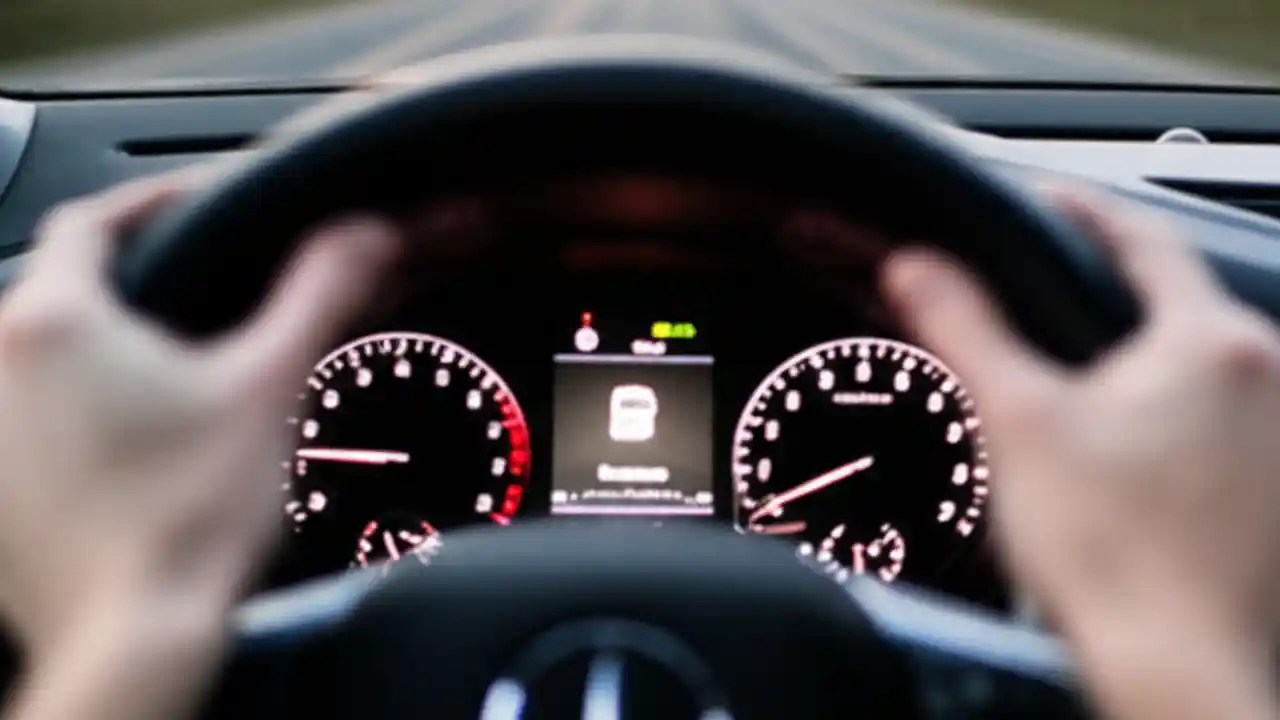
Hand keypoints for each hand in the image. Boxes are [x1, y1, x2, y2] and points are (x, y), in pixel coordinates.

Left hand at [0, 174, 396, 668]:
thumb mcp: (270, 387)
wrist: (135, 636)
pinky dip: (81, 413)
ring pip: (48, 359)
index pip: (93, 220)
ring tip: (178, 376)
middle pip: (66, 289)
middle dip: (134, 286)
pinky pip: (34, 421)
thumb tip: (365, 235)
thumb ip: (320, 294)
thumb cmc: (192, 516)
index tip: (191, 204)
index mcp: (56, 323)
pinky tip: (142, 444)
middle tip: (200, 297)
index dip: (151, 203)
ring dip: (106, 353)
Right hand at [882, 188, 1278, 719]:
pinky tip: (1115, 458)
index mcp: (1208, 342)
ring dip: (1134, 362)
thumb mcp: (1015, 418)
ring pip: (1194, 367)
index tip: (1043, 198)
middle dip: (1105, 294)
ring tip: (1069, 388)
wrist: (1171, 665)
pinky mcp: (1272, 493)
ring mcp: (1277, 440)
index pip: (1141, 237)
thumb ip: (961, 327)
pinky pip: (1214, 425)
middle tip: (1040, 298)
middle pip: (1173, 301)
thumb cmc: (1107, 552)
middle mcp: (1265, 380)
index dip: (1081, 210)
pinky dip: (1164, 421)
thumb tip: (913, 267)